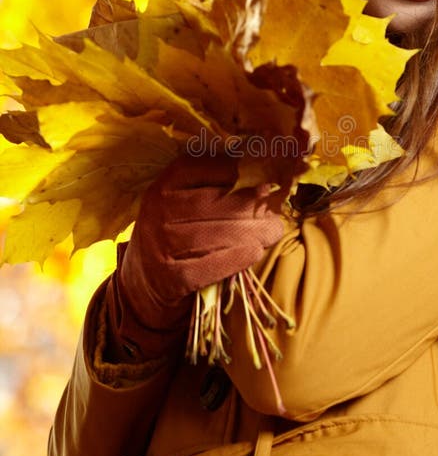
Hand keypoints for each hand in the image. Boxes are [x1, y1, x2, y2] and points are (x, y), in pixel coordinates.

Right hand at [108, 155, 283, 356]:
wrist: (144, 287)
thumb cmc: (176, 237)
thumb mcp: (182, 206)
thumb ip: (215, 190)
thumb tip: (265, 181)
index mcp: (161, 186)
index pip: (200, 168)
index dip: (235, 170)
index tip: (262, 177)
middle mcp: (156, 212)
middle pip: (214, 202)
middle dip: (252, 206)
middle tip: (275, 212)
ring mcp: (160, 246)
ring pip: (216, 234)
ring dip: (252, 232)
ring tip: (273, 231)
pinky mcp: (169, 278)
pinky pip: (210, 266)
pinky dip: (237, 258)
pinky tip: (256, 251)